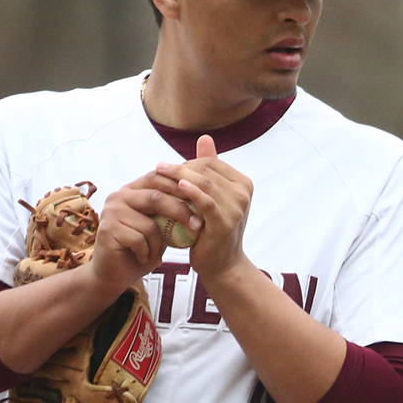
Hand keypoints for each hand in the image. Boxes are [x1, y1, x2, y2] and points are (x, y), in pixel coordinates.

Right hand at [90, 171, 204, 289]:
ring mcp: (111, 212)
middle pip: (155, 197)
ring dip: (159, 243)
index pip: (157, 178)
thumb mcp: (159, 227)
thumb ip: (170, 213)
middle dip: (180, 211)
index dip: (180, 186)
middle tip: (198, 225)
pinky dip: (147, 252)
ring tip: (155, 254)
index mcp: (131, 190)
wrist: (114, 274)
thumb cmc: (139, 249)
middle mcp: (119, 196)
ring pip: (149, 224)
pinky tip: (142, 258)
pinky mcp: (108, 230)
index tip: (203, 197)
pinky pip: (139, 240)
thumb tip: (202, 202)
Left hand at [156, 135, 253, 281]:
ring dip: (179, 175)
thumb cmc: (213, 230)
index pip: (211, 163)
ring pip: (204, 182)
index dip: (188, 162)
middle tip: (158, 167)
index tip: (168, 167)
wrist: (222, 264)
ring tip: (159, 172)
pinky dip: (191, 191)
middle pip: (207, 170)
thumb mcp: (213, 198)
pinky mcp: (225, 221)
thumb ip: (209, 170)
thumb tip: (204, 138)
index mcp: (243, 183)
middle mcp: (243, 192)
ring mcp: (237, 207)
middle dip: (180, 167)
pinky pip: (205, 201)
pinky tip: (176, 186)